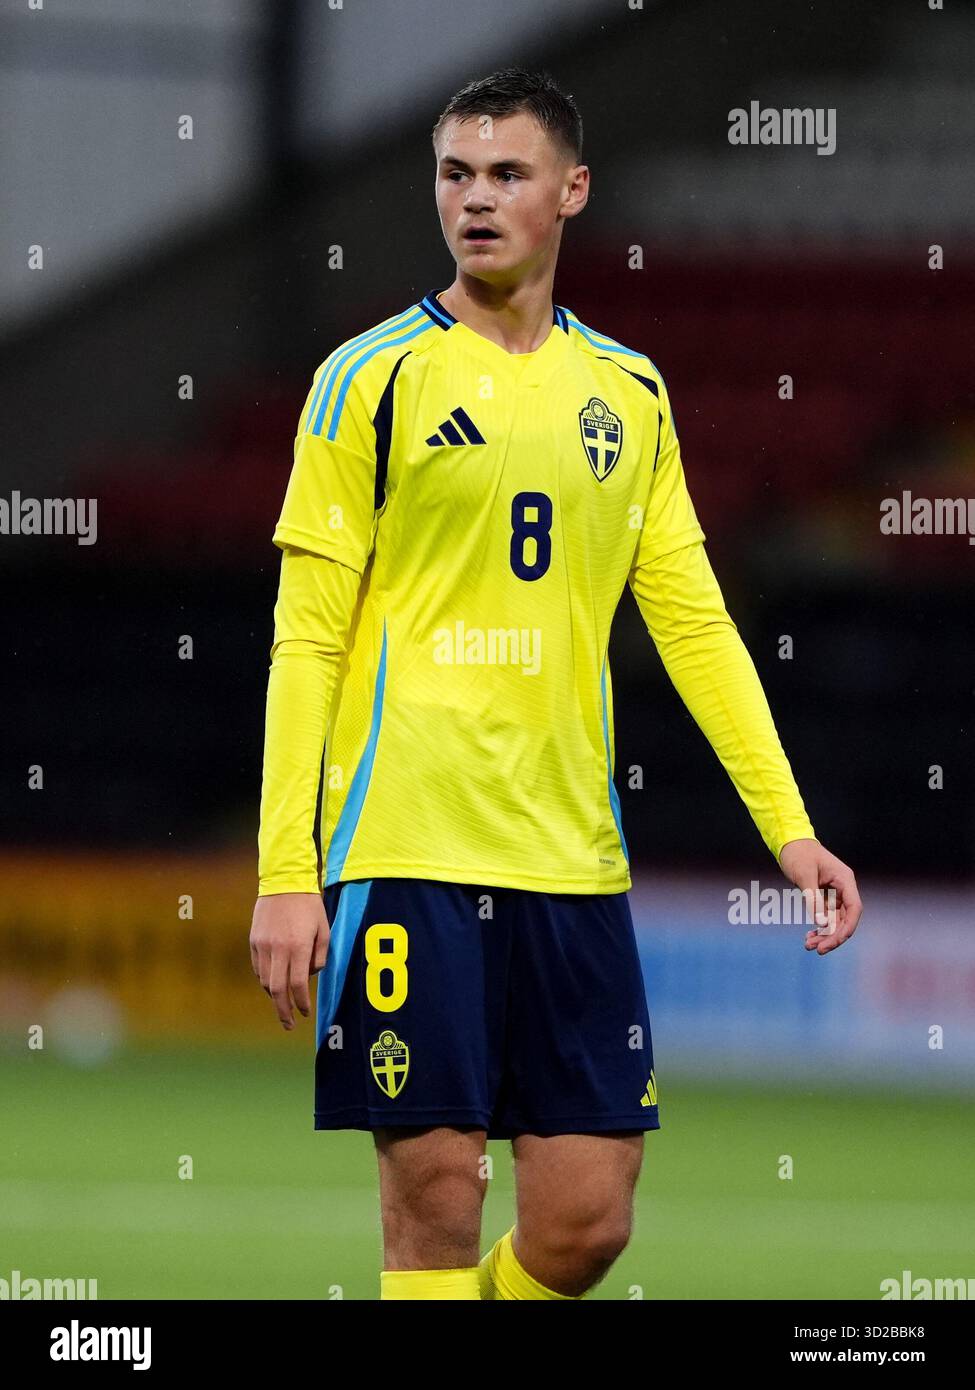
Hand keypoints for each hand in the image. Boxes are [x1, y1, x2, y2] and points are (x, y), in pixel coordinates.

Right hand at [249, 893, 328, 1029]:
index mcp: (297, 946)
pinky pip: (258, 968)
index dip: (301, 1003)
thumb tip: (309, 976)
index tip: (305, 1013)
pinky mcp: (254, 941)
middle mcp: (278, 948)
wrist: (284, 881)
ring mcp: (262, 945)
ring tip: (284, 1003)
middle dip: (283, 1011)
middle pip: (277, 990)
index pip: (298, 985)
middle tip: (289, 1024)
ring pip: (265, 981)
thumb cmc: (309, 905)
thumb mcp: (323, 929)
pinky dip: (266, 979)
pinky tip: (274, 981)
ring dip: (275, 995)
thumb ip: (319, 956)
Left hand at [777, 838, 861, 954]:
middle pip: (845, 919)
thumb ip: (813, 899)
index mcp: (844, 880)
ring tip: (809, 946)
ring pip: (835, 921)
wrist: (789, 843)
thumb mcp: (804, 876)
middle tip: (818, 950)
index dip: (847, 927)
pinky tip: (809, 937)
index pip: (854, 908)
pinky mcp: (824, 897)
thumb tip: (821, 924)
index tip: (835, 941)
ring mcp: (834, 894)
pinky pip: (825, 917)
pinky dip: (819, 928)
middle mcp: (843, 888)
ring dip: (825, 935)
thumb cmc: (798, 854)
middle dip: (833, 936)